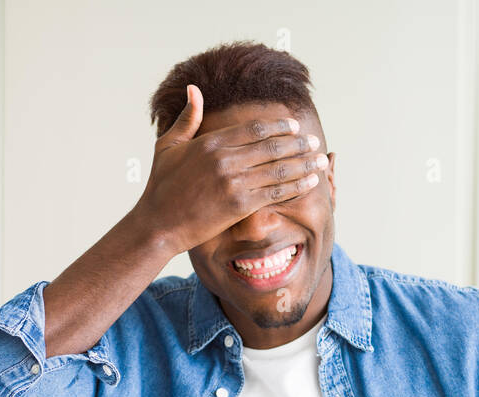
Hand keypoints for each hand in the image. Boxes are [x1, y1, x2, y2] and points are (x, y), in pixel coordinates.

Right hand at [134, 84, 326, 254]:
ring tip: (320, 160)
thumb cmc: (160, 187)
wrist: (157, 225)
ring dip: (304, 163)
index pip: (255, 128)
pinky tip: (311, 181)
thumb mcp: (168, 146)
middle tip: (314, 142)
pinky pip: (276, 192)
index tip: (294, 126)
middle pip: (273, 146)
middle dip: (298, 144)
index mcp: (211, 142)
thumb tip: (194, 89)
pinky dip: (297, 185)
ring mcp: (234, 182)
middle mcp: (225, 159)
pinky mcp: (240, 206)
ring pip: (279, 168)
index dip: (279, 126)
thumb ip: (187, 118)